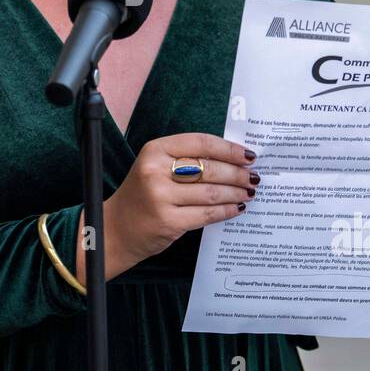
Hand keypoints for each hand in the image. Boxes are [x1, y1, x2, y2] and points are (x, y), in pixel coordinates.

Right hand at [105, 133, 257, 267]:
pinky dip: (226, 211)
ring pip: (211, 192)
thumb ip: (187, 159)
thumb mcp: (156, 166)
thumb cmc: (143, 194)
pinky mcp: (168, 221)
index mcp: (154, 150)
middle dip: (237, 173)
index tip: (248, 155)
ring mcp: (161, 197)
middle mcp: (155, 171)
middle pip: (209, 168)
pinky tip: (236, 208)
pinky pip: (207, 214)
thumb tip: (232, 159)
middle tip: (253, 177)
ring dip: (236, 192)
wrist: (116, 228)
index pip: (200, 143)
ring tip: (249, 192)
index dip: (228, 149)